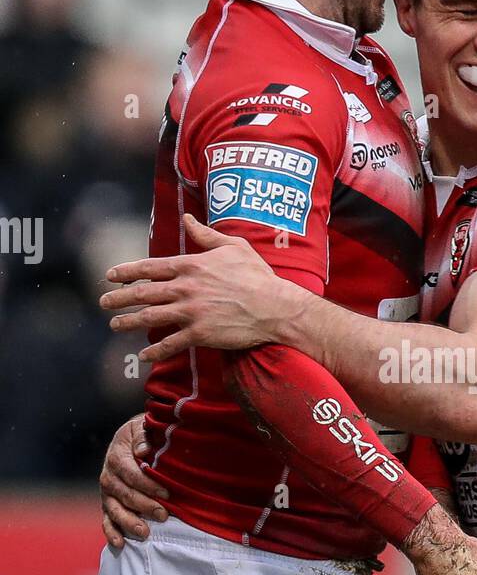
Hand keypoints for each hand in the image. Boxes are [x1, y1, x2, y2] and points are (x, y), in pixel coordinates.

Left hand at [99, 214, 292, 361]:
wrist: (275, 307)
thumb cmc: (257, 276)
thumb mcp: (234, 247)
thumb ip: (206, 235)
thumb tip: (188, 219)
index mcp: (191, 266)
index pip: (150, 268)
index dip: (127, 272)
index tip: (110, 275)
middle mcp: (186, 288)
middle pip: (143, 293)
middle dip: (119, 298)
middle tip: (103, 302)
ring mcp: (191, 312)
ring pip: (150, 318)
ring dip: (129, 322)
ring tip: (115, 325)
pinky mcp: (200, 334)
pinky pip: (171, 344)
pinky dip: (155, 351)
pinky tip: (144, 356)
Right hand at [100, 415, 169, 547]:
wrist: (130, 440)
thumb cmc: (142, 435)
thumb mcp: (141, 428)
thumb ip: (143, 437)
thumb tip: (144, 450)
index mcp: (116, 457)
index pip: (131, 474)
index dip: (148, 485)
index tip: (166, 494)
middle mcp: (108, 476)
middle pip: (124, 494)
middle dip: (145, 506)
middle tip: (164, 515)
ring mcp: (107, 493)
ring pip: (114, 510)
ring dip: (129, 522)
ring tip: (145, 533)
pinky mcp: (108, 504)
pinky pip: (106, 520)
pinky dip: (111, 533)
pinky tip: (120, 544)